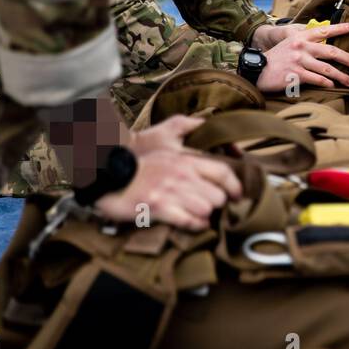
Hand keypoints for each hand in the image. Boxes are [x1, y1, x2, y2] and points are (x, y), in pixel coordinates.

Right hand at [97, 115, 241, 229]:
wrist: (109, 173)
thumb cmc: (140, 160)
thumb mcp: (164, 136)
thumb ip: (188, 128)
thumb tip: (207, 124)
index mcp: (185, 159)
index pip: (222, 172)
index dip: (235, 186)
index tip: (239, 195)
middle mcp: (181, 175)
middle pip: (218, 196)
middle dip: (218, 204)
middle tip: (213, 206)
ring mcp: (170, 191)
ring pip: (206, 210)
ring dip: (206, 215)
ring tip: (201, 215)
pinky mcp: (158, 207)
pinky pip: (189, 221)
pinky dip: (195, 225)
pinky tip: (194, 223)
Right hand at [255, 21, 348, 93]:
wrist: (258, 69)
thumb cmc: (276, 58)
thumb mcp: (289, 44)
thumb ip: (306, 43)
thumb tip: (324, 48)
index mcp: (301, 37)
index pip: (323, 30)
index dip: (339, 28)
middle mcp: (301, 47)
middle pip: (331, 51)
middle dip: (348, 58)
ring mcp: (299, 61)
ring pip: (327, 69)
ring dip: (342, 76)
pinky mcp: (296, 74)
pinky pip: (316, 79)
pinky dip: (327, 83)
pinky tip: (333, 85)